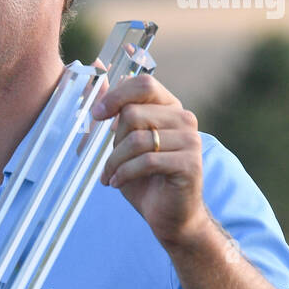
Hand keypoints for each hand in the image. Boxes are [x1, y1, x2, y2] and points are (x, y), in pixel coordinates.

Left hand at [92, 73, 207, 248]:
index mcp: (169, 108)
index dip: (116, 95)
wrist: (170, 215)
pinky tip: (118, 183)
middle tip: (108, 164)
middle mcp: (184, 119)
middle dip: (113, 141)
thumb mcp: (123, 142)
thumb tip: (99, 73)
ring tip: (111, 177)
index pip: (144, 83)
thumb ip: (115, 110)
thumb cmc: (144, 177)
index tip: (98, 115)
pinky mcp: (190, 163)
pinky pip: (147, 160)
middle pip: (134, 113)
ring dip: (115, 162)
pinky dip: (125, 173)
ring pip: (137, 139)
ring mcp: (191, 140)